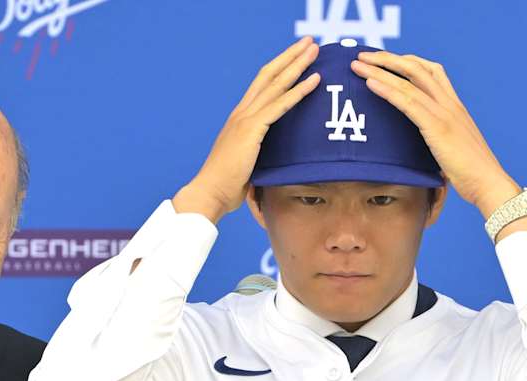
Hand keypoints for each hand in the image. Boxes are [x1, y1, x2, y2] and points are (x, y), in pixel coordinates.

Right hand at [172, 37, 322, 223]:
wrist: (211, 192)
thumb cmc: (227, 184)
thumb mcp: (246, 161)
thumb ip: (257, 151)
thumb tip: (272, 157)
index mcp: (240, 117)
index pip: (262, 84)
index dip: (280, 67)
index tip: (297, 55)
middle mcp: (242, 111)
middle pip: (269, 74)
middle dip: (291, 56)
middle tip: (310, 42)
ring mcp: (245, 118)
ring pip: (276, 83)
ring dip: (298, 65)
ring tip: (315, 50)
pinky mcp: (251, 129)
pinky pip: (279, 105)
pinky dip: (298, 92)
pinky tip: (314, 81)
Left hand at [351, 51, 521, 219]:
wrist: (489, 184)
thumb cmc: (472, 174)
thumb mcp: (454, 149)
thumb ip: (439, 140)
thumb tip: (422, 149)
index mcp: (455, 107)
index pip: (432, 71)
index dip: (407, 62)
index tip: (385, 60)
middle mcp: (450, 104)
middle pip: (417, 68)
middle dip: (388, 59)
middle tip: (364, 55)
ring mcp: (445, 113)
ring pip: (408, 81)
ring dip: (380, 70)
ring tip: (358, 65)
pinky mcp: (437, 126)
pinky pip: (407, 102)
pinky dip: (387, 90)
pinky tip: (370, 84)